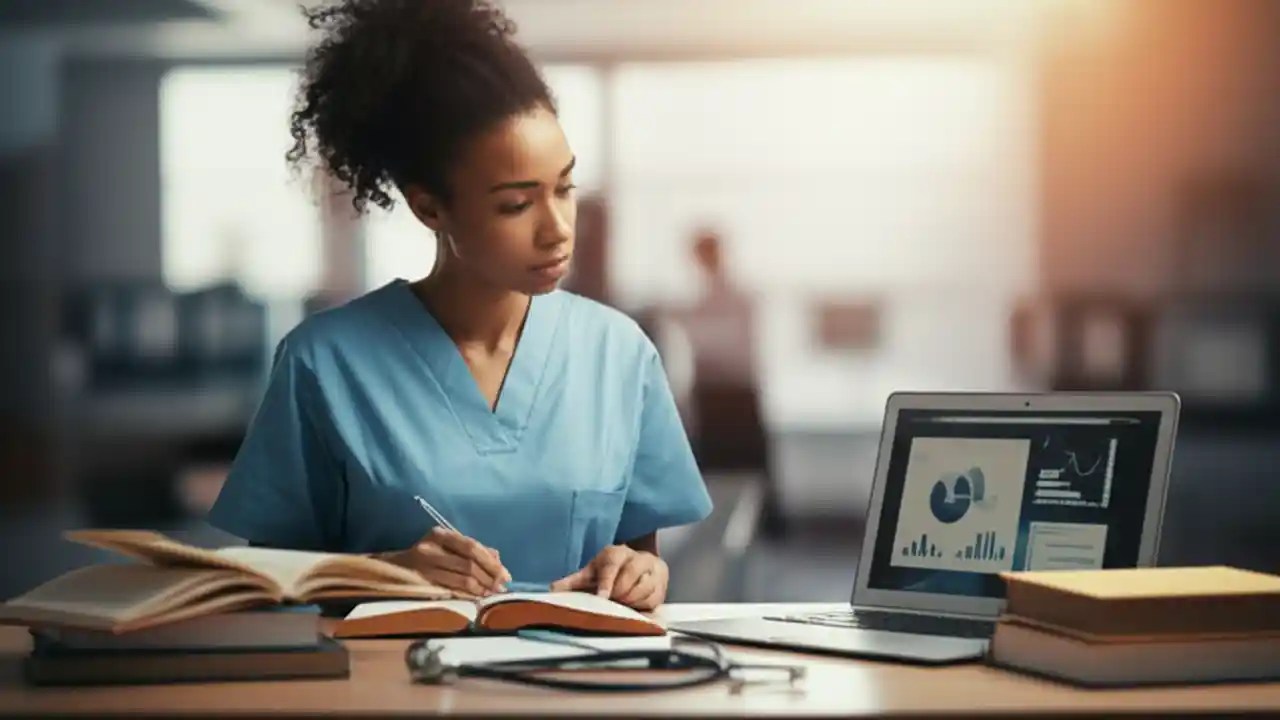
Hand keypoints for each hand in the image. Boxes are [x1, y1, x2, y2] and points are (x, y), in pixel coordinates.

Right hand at [381, 527, 511, 597]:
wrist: (394, 569)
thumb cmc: (427, 557)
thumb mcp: (448, 547)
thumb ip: (473, 551)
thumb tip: (498, 560)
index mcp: (441, 534)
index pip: (471, 547)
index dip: (491, 562)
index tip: (505, 575)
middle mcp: (431, 548)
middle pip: (468, 563)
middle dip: (489, 576)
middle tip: (501, 587)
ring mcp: (424, 566)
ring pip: (461, 578)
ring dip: (481, 588)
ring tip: (491, 594)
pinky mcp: (422, 583)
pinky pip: (451, 589)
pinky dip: (468, 594)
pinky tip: (476, 597)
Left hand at [550, 545, 668, 610]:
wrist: (638, 563)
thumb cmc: (610, 571)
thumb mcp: (591, 573)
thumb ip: (572, 582)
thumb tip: (552, 590)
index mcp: (616, 553)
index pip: (612, 565)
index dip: (606, 583)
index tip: (601, 598)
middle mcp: (637, 558)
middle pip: (630, 576)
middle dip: (619, 594)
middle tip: (610, 604)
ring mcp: (653, 570)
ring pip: (645, 587)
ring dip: (631, 600)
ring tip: (621, 605)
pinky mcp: (662, 585)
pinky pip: (654, 599)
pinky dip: (643, 606)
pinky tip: (634, 608)